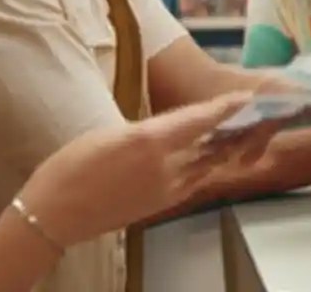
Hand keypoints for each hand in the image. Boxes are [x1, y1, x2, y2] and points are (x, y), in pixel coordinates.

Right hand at [18, 92, 285, 246]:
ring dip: (227, 147)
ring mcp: (166, 188)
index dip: (225, 107)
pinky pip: (195, 180)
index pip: (199, 120)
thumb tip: (169, 130)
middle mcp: (164, 166)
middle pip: (212, 143)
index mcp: (149, 142)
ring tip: (245, 129)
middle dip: (235, 127)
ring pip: (208, 164)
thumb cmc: (70, 168)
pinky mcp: (162, 203)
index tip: (246, 96)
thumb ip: (146, 131)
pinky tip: (216, 157)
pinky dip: (210, 166)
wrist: (54, 214)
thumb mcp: (108, 134)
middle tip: (256, 111)